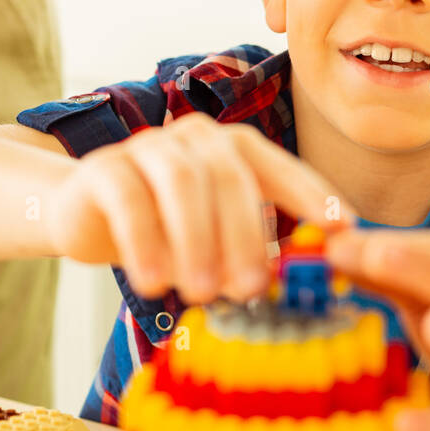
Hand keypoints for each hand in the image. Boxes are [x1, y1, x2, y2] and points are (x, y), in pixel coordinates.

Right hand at [46, 112, 355, 303]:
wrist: (85, 215)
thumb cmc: (168, 229)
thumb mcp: (216, 240)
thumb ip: (252, 251)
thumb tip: (294, 285)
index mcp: (234, 149)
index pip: (282, 168)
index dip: (313, 195)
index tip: (344, 229)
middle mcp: (196, 138)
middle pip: (231, 178)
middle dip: (247, 236)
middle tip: (252, 289)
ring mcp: (149, 147)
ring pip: (182, 184)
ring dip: (197, 242)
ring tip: (203, 292)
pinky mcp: (104, 168)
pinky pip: (129, 199)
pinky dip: (145, 243)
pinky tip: (154, 283)